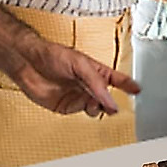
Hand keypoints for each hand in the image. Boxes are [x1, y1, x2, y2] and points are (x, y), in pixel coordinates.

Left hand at [7, 39, 139, 117]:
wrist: (28, 63)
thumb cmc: (52, 55)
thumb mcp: (80, 65)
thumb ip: (96, 85)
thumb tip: (110, 102)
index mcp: (94, 70)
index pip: (115, 78)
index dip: (127, 84)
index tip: (138, 90)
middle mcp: (87, 84)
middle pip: (106, 96)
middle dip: (111, 102)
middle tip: (113, 106)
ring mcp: (77, 95)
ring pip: (96, 107)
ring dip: (98, 107)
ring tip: (94, 103)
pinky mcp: (66, 106)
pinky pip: (81, 112)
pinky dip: (86, 111)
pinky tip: (85, 105)